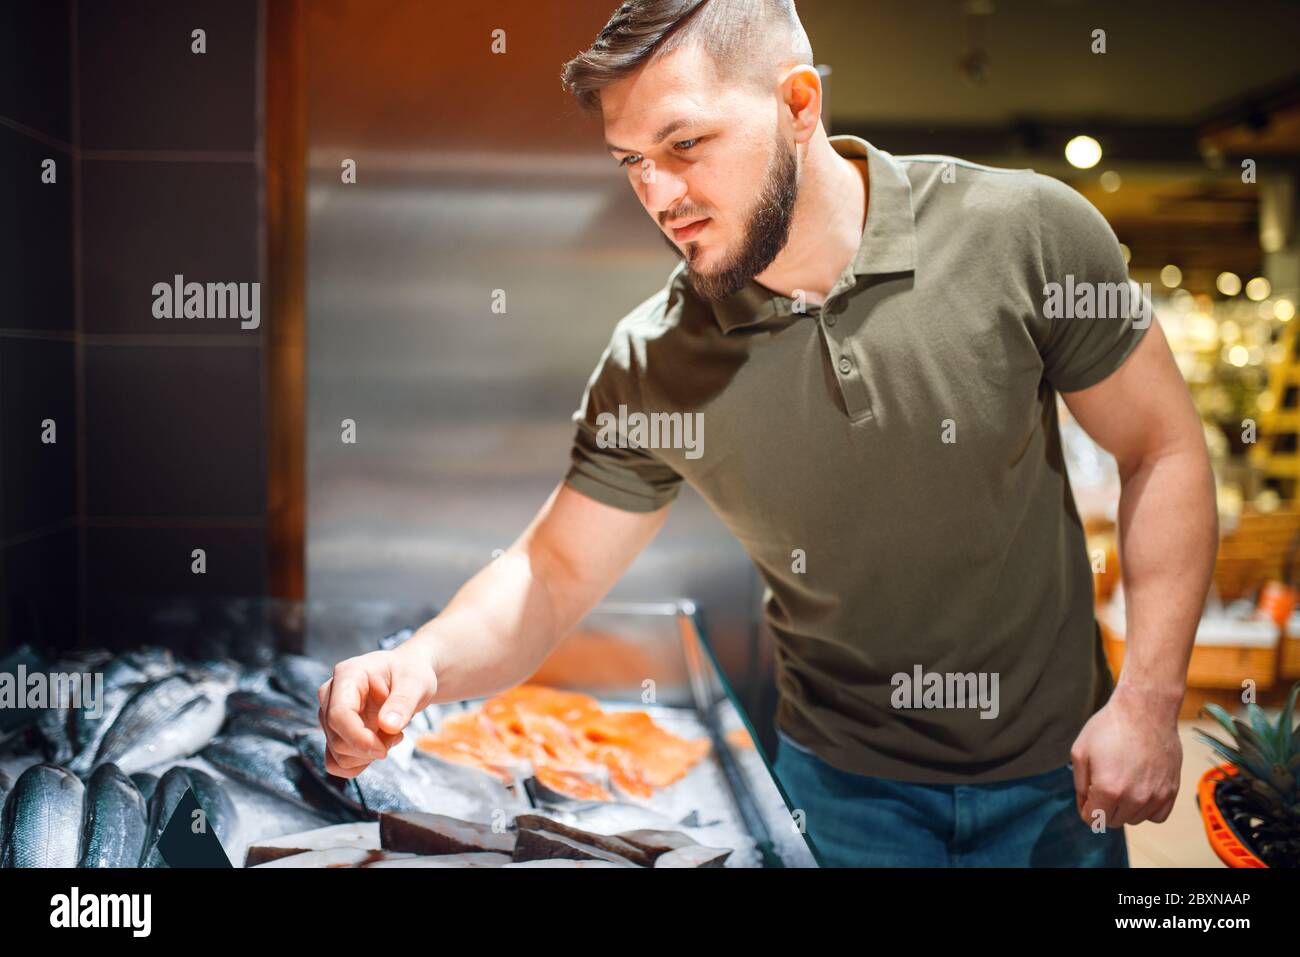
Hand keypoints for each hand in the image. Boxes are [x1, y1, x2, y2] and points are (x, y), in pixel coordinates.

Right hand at [317, 647, 437, 778]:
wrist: (407, 679)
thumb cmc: (410, 674)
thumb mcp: (417, 682)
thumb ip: (403, 702)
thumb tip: (388, 726)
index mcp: (348, 675)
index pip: (338, 714)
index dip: (358, 738)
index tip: (383, 749)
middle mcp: (331, 695)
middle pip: (337, 739)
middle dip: (370, 748)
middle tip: (398, 734)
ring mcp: (330, 716)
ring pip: (337, 756)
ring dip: (368, 756)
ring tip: (392, 735)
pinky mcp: (334, 733)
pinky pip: (336, 763)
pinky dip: (360, 763)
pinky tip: (379, 745)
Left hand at [1069, 682, 1181, 829]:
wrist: (1145, 709)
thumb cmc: (1109, 727)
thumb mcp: (1080, 752)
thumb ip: (1080, 785)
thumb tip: (1086, 806)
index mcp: (1109, 790)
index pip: (1092, 819)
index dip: (1085, 806)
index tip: (1088, 790)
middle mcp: (1135, 798)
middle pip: (1113, 821)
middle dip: (1103, 807)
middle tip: (1103, 780)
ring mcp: (1157, 796)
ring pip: (1134, 819)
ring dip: (1125, 807)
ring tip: (1122, 779)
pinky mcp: (1172, 790)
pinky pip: (1157, 816)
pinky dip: (1147, 808)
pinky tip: (1140, 789)